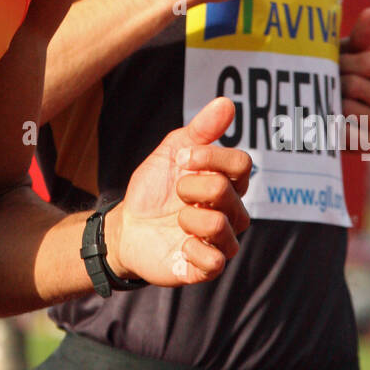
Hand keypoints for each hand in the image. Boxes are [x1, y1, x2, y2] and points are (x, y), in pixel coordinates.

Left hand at [105, 97, 250, 286]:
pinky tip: (180, 244)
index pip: (242, 164)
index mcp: (228, 182)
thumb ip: (201, 129)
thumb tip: (227, 102)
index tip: (182, 159)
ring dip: (189, 217)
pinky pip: (215, 261)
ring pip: (222, 226)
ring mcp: (221, 241)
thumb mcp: (172, 151)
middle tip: (176, 192)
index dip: (210, 157)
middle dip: (190, 186)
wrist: (127, 225)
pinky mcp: (206, 267)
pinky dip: (192, 249)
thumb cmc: (155, 188)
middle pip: (228, 191)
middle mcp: (231, 211)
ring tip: (177, 218)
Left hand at [340, 7, 369, 152]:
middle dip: (340, 84)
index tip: (338, 63)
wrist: (321, 106)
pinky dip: (342, 131)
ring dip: (336, 106)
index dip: (351, 63)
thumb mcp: (345, 53)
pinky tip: (331, 123)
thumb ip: (361, 36)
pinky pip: (360, 140)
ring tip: (327, 102)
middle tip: (329, 84)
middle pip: (360, 87)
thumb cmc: (337, 73)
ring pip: (357, 113)